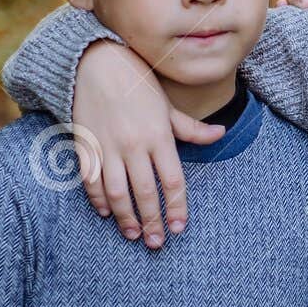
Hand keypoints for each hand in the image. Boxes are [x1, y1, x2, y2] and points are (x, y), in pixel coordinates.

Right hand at [73, 39, 222, 247]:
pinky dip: (98, 200)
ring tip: (133, 234)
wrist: (96, 64)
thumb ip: (191, 128)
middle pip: (145, 192)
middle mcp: (134, 144)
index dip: (177, 206)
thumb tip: (221, 134)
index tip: (180, 227)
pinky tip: (107, 213)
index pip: (172, 179)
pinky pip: (91, 181)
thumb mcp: (167, 106)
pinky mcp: (86, 146)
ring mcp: (108, 147)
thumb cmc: (138, 84)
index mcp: (159, 135)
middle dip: (153, 221)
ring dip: (126, 217)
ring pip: (117, 192)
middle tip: (157, 242)